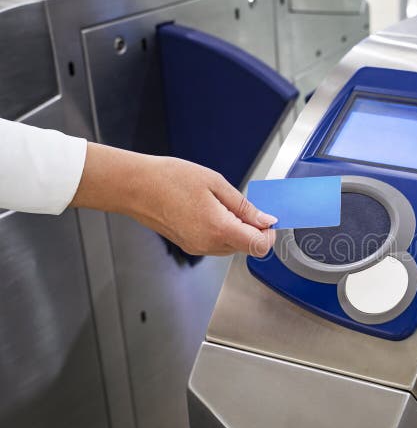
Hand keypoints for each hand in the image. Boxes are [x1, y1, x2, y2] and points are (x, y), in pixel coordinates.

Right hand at [71, 143, 276, 256]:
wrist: (135, 186)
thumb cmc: (170, 179)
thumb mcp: (216, 184)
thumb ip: (245, 207)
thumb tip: (266, 220)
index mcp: (219, 229)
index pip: (259, 246)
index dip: (269, 234)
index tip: (268, 219)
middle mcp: (209, 245)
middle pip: (247, 247)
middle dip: (253, 229)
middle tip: (242, 205)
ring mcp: (198, 247)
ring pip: (232, 246)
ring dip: (237, 229)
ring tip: (221, 204)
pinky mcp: (190, 245)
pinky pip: (217, 243)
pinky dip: (222, 230)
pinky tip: (210, 210)